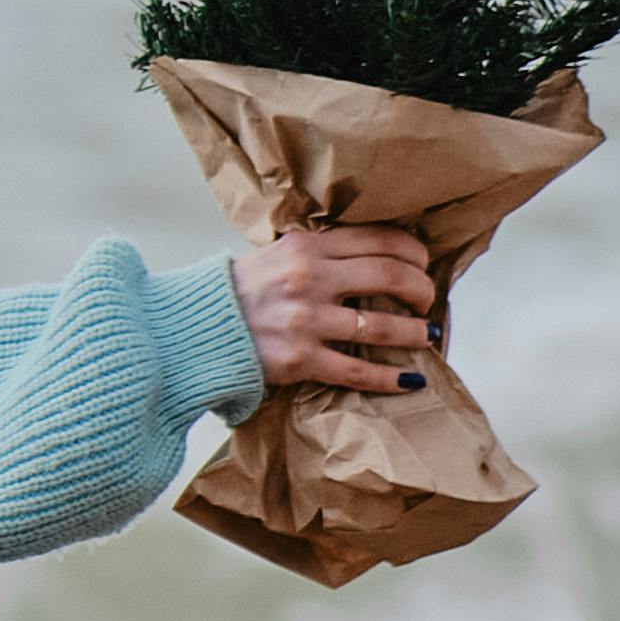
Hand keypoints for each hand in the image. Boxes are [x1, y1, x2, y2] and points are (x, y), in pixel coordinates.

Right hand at [230, 222, 437, 391]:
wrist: (192, 330)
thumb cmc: (238, 294)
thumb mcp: (275, 256)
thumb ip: (318, 253)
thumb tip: (370, 258)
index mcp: (305, 247)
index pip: (379, 240)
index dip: (413, 253)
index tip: (422, 265)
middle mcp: (309, 279)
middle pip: (391, 277)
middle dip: (421, 291)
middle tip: (426, 302)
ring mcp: (305, 321)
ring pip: (382, 327)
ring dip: (414, 333)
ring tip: (425, 336)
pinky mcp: (300, 360)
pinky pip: (358, 370)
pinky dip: (390, 378)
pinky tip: (409, 381)